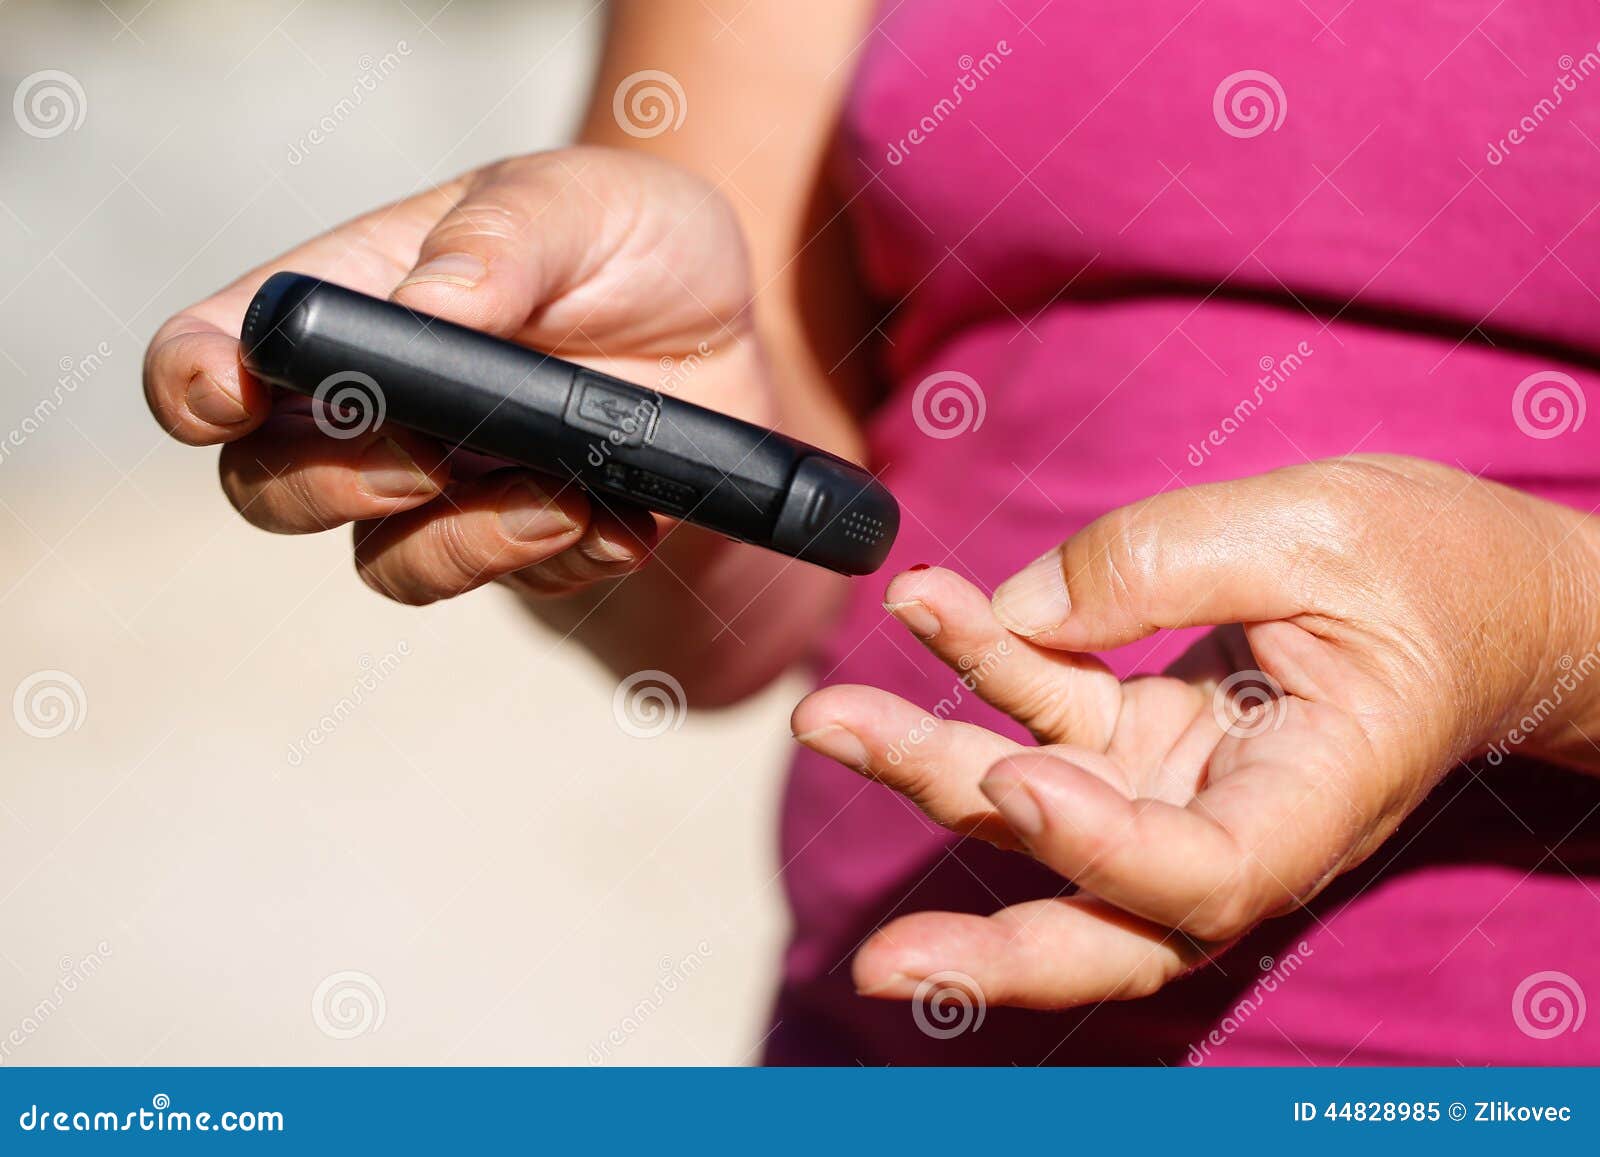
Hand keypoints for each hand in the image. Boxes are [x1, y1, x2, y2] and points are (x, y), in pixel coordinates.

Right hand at [144, 147, 768, 603]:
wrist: (733, 330)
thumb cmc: (629, 242)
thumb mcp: (577, 204)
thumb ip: (499, 243)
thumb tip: (429, 304)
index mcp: (352, 301)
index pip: (217, 351)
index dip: (195, 384)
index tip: (232, 398)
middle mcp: (375, 409)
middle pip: (271, 487)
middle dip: (332, 486)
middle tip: (423, 459)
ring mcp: (445, 490)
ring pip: (390, 564)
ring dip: (466, 543)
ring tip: (559, 500)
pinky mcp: (523, 545)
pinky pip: (518, 584)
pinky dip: (568, 557)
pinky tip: (625, 519)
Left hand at [792, 455, 1599, 1008]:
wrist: (1477, 590)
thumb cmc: (1433, 570)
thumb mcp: (1317, 531)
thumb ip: (1164, 561)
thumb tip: (1019, 609)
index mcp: (1311, 805)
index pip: (1202, 878)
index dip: (1100, 851)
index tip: (1015, 780)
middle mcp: (1230, 822)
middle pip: (1100, 919)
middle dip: (986, 951)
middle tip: (879, 962)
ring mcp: (1173, 784)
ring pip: (1036, 812)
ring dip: (929, 768)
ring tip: (831, 721)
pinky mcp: (1135, 735)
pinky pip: (1043, 710)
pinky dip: (980, 662)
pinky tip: (924, 606)